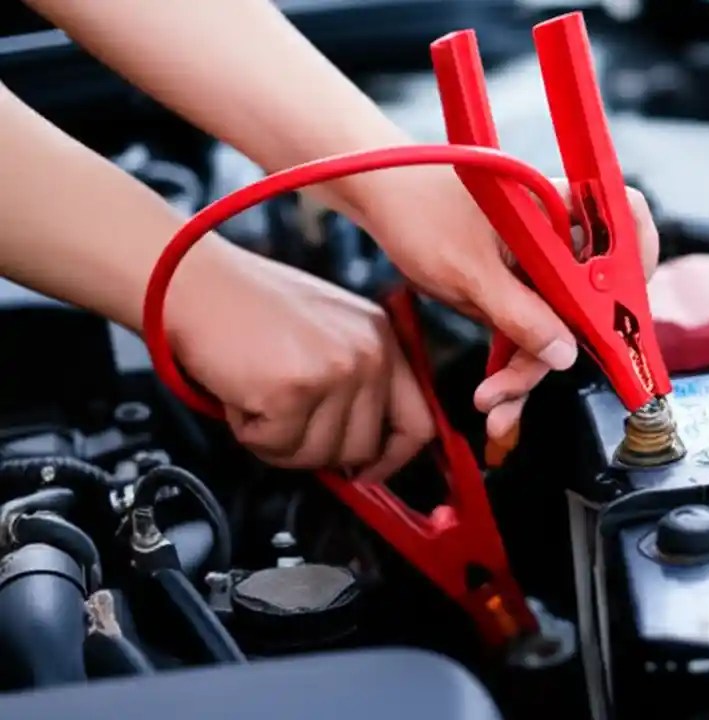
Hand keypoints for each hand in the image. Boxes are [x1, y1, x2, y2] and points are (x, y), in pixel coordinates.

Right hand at [166, 242, 435, 481]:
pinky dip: (250, 432)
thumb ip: (354, 385)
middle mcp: (370, 354)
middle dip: (318, 450)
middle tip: (283, 420)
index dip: (393, 459)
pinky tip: (242, 392)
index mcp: (382, 338)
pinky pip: (275, 447)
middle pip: (363, 448)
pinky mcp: (295, 391)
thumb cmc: (246, 308)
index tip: (367, 472)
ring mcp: (336, 372)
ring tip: (259, 394)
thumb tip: (362, 453)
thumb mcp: (326, 333)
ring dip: (279, 441)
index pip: (419, 422)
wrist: (192, 281)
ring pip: (318, 456)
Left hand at [358, 171, 658, 449]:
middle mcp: (558, 236)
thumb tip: (565, 354)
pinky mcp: (515, 288)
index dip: (639, 263)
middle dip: (559, 351)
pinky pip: (528, 332)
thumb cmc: (419, 211)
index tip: (628, 312)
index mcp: (561, 208)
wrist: (378, 200)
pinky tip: (495, 397)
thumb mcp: (470, 272)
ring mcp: (538, 265)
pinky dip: (513, 366)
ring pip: (557, 325)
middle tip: (517, 387)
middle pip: (590, 297)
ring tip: (493, 404)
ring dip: (528, 371)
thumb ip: (521, 315)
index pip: (628, 222)